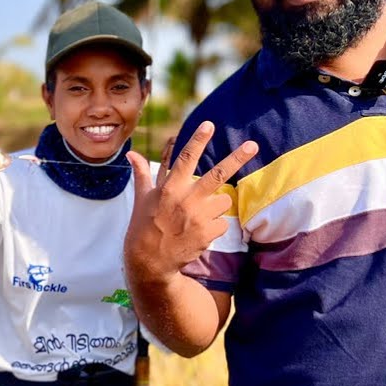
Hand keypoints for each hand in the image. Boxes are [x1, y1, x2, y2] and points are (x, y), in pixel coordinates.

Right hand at [123, 121, 257, 283]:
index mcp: (170, 188)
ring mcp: (198, 216)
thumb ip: (142, 173)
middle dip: (237, 158)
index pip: (186, 159)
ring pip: (224, 200)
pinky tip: (199, 232)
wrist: (150, 260)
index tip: (209, 124)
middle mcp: (186, 199)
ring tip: (198, 216)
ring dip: (217, 205)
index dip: (197, 140)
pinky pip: (223, 222)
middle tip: (253, 145)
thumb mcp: (142, 198)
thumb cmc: (144, 225)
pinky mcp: (208, 232)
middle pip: (218, 174)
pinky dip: (215, 225)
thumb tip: (131, 154)